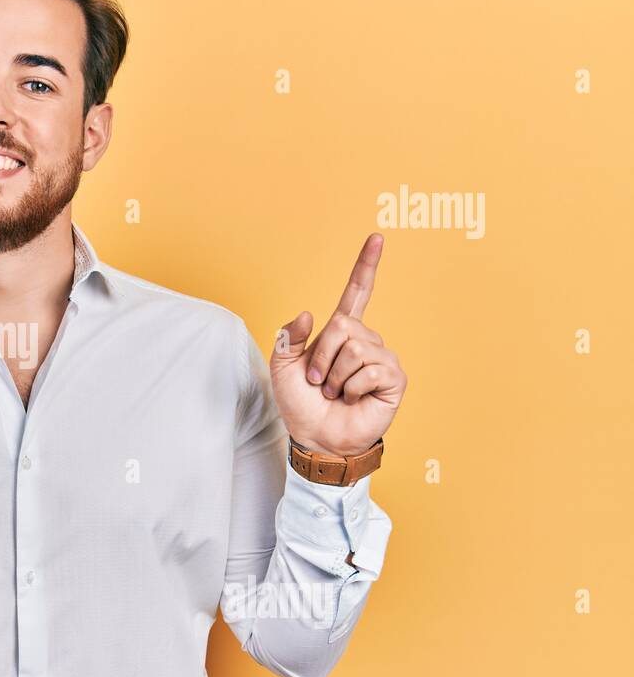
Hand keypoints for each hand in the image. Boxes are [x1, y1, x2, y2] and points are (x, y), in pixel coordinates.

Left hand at [269, 233, 406, 457]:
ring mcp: (381, 358)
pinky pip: (369, 369)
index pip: (357, 293)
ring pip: (355, 349)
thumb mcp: (282, 366)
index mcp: (340, 333)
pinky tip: (352, 399)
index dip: (366, 266)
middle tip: (317, 381)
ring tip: (334, 393)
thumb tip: (308, 313)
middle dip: (320, 356)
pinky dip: (351, 388)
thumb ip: (289, 336)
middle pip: (343, 325)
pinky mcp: (393, 379)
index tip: (376, 238)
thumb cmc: (300, 404)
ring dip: (334, 376)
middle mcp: (365, 341)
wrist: (315, 437)